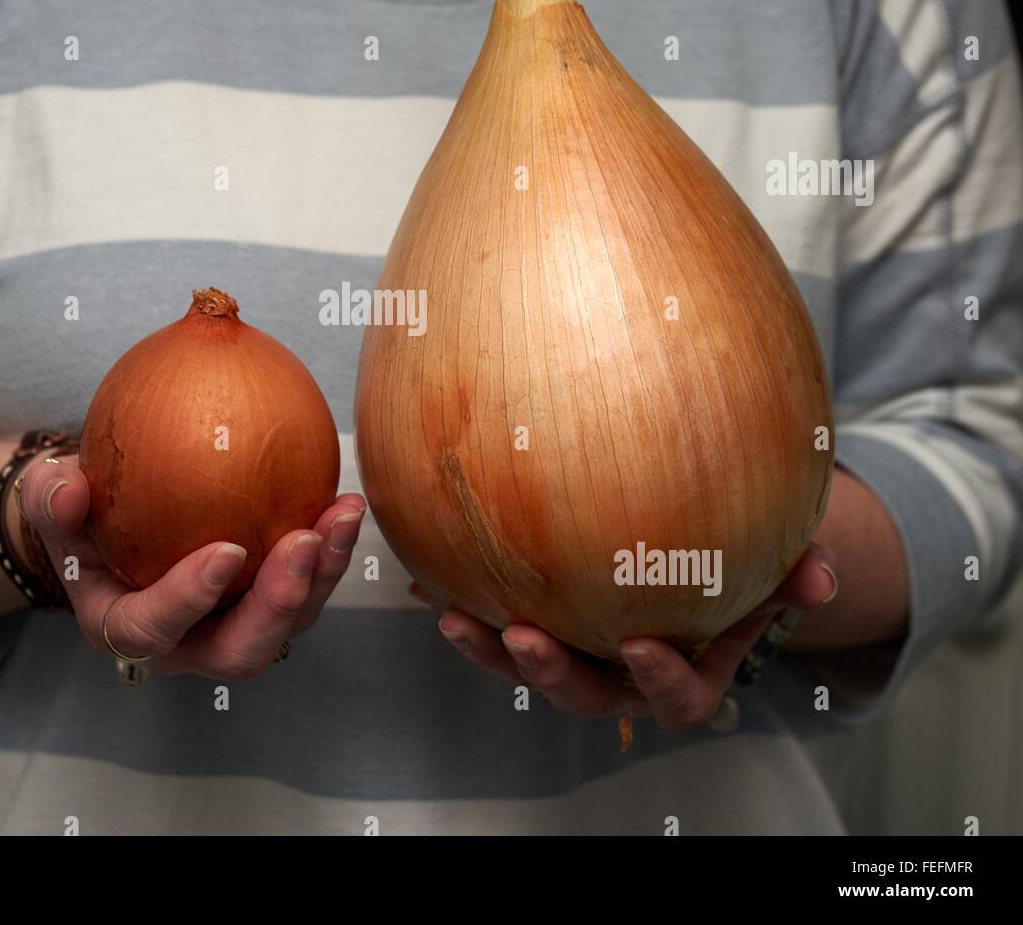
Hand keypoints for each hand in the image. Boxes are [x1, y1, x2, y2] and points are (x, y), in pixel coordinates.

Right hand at [17, 454, 365, 678]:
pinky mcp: (266, 603)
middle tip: (303, 541)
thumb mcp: (48, 500)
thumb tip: (69, 488)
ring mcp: (230, 627)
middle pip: (238, 650)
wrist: (110, 523)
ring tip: (343, 516)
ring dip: (321, 576)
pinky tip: (347, 501)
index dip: (189, 599)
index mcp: (123, 628)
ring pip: (286, 624)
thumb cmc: (78, 513)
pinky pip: (306, 587)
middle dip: (278, 604)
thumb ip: (51, 498)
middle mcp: (184, 643)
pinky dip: (330, 550)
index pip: (153, 629)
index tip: (226, 551)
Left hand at [429, 544, 837, 729]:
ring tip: (454, 615)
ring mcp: (575, 648)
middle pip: (584, 694)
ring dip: (489, 648)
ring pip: (528, 667)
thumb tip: (820, 578)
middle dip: (551, 672)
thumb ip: (794, 570)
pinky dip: (461, 598)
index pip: (676, 697)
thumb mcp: (772, 562)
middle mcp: (621, 672)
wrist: (692, 548)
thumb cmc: (736, 558)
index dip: (659, 681)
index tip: (640, 645)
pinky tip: (426, 573)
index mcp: (684, 668)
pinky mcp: (536, 620)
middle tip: (524, 636)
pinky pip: (493, 619)